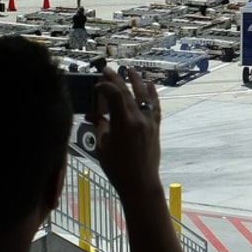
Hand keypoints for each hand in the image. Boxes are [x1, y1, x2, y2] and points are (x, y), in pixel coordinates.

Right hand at [89, 66, 162, 198]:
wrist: (140, 182)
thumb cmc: (117, 168)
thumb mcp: (102, 147)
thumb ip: (100, 127)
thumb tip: (95, 115)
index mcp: (123, 124)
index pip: (115, 95)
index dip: (105, 86)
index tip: (96, 86)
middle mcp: (138, 119)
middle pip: (127, 93)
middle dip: (117, 79)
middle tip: (108, 70)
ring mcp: (149, 122)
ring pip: (143, 96)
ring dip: (136, 81)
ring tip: (130, 69)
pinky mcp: (156, 127)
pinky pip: (155, 106)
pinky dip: (152, 94)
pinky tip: (150, 84)